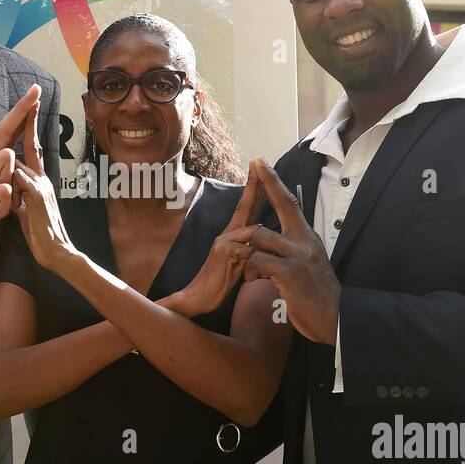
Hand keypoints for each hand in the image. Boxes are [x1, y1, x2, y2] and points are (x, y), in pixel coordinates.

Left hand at [10, 119, 77, 271]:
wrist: (57, 253)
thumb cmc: (41, 233)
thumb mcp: (28, 208)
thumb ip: (20, 193)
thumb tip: (13, 184)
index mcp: (38, 181)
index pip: (31, 149)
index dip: (28, 129)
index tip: (28, 108)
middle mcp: (42, 179)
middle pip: (33, 146)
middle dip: (30, 122)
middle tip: (31, 99)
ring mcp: (41, 187)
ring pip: (19, 167)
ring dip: (10, 176)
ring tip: (18, 201)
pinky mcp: (38, 199)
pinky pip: (22, 181)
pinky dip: (14, 182)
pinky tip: (12, 194)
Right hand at [175, 162, 263, 316]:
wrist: (197, 298)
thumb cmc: (220, 281)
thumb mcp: (239, 262)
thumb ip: (250, 247)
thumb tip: (265, 236)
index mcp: (235, 235)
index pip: (248, 207)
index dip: (257, 188)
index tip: (263, 168)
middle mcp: (228, 234)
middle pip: (244, 206)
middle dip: (255, 186)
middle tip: (260, 164)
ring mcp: (223, 243)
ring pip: (251, 230)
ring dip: (262, 235)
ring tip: (267, 235)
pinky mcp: (221, 255)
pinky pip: (243, 248)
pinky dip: (252, 251)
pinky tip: (255, 259)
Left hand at [241, 158, 340, 343]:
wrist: (335, 319)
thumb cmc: (316, 295)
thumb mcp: (308, 265)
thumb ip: (293, 250)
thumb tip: (275, 242)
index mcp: (307, 237)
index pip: (291, 203)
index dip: (275, 182)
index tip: (262, 162)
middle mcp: (304, 241)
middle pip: (283, 205)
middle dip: (267, 185)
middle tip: (256, 165)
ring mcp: (298, 255)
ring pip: (261, 235)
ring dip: (247, 250)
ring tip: (249, 271)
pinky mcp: (289, 273)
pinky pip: (258, 260)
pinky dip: (249, 268)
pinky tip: (252, 280)